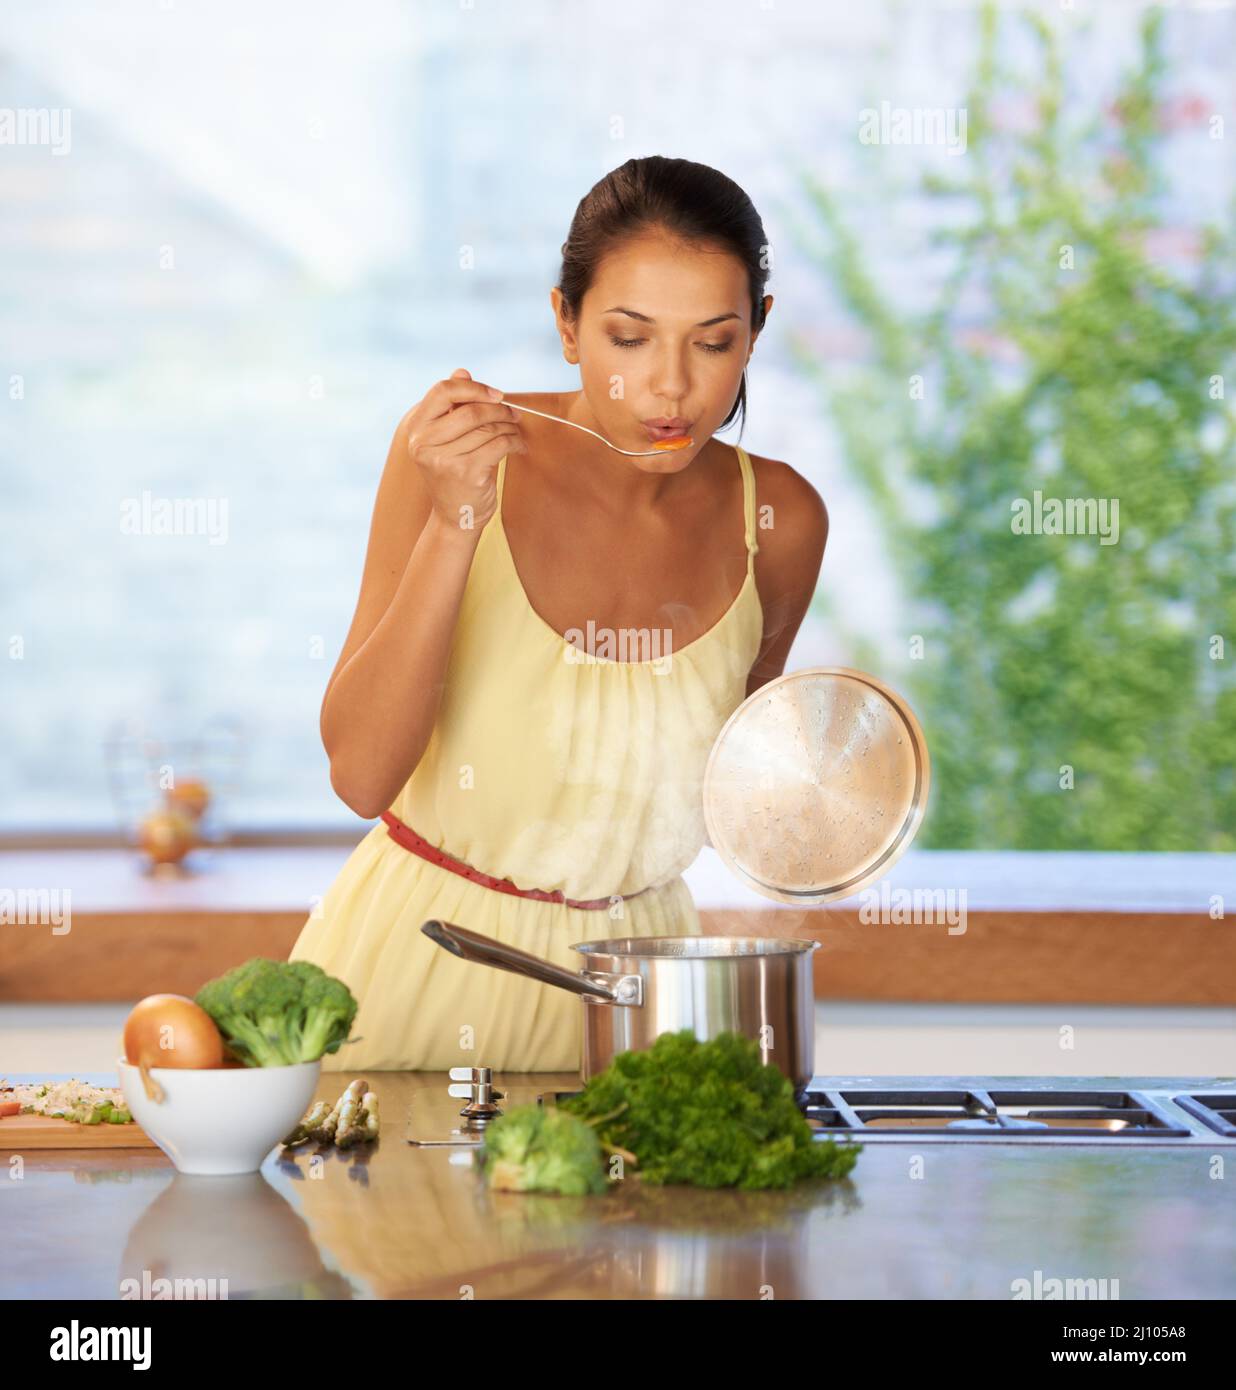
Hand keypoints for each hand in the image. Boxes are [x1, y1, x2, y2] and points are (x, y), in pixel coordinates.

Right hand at [405, 368, 525, 533]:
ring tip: (517, 430)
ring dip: (510, 426)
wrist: (455, 517)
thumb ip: (452, 406)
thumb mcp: (447, 438)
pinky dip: (515, 442)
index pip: (442, 391)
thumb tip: (462, 372)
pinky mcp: (466, 472)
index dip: (473, 387)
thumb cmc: (453, 473)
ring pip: (488, 428)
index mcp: (417, 429)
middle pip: (470, 410)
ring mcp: (443, 459)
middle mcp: (424, 443)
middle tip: (514, 413)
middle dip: (499, 409)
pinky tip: (519, 446)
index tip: (496, 394)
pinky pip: (499, 444)